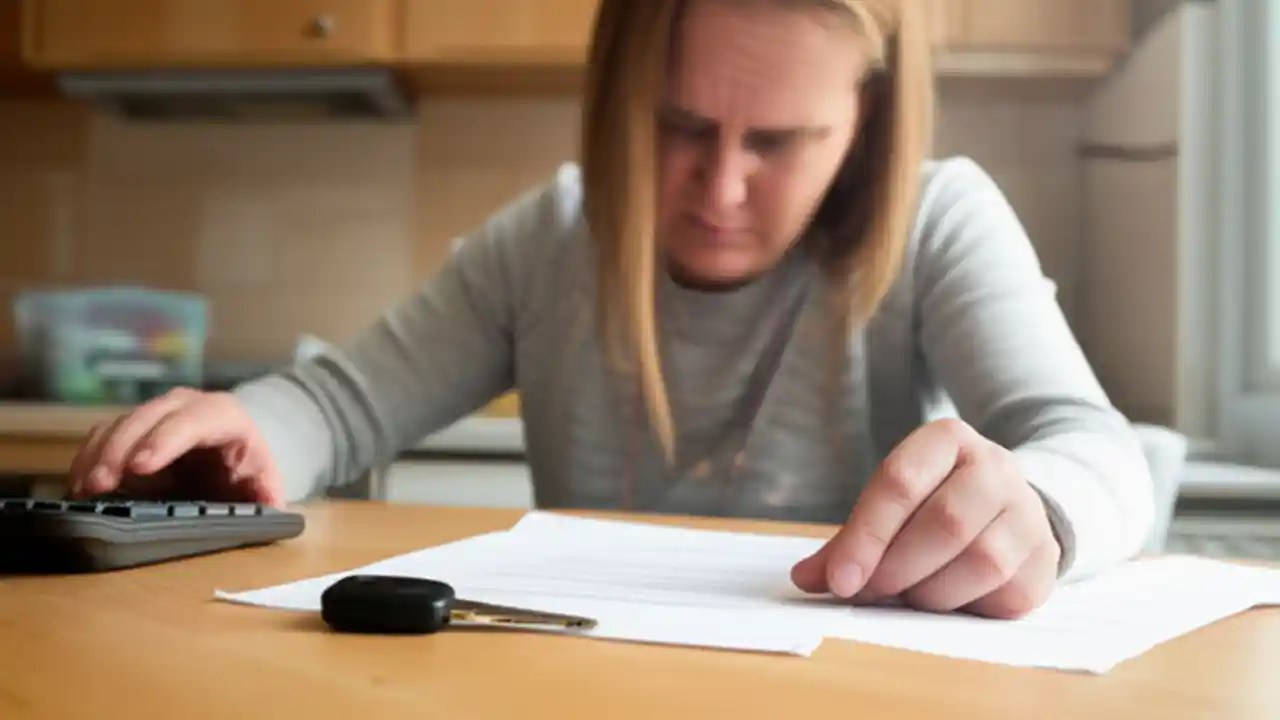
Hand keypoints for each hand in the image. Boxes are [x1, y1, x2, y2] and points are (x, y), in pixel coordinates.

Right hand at [68, 387, 283, 506]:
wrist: (234, 449)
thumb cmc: (247, 465)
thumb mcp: (263, 479)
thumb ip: (268, 494)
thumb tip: (274, 508)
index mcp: (223, 415)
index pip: (194, 420)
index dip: (167, 440)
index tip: (141, 466)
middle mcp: (185, 406)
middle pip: (149, 416)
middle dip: (122, 449)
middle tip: (100, 484)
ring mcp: (155, 414)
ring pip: (121, 423)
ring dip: (99, 454)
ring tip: (85, 488)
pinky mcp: (132, 428)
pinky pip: (104, 434)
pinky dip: (89, 457)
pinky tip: (79, 483)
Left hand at [791, 419, 1059, 618]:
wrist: (1008, 507)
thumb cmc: (935, 505)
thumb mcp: (892, 508)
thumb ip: (849, 540)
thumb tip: (806, 578)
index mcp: (947, 440)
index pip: (900, 482)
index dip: (865, 536)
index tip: (838, 579)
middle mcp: (995, 466)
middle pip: (945, 522)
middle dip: (897, 567)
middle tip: (871, 590)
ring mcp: (1028, 511)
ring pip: (981, 561)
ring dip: (932, 593)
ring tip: (910, 595)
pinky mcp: (1046, 557)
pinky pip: (1007, 594)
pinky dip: (968, 608)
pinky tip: (949, 601)